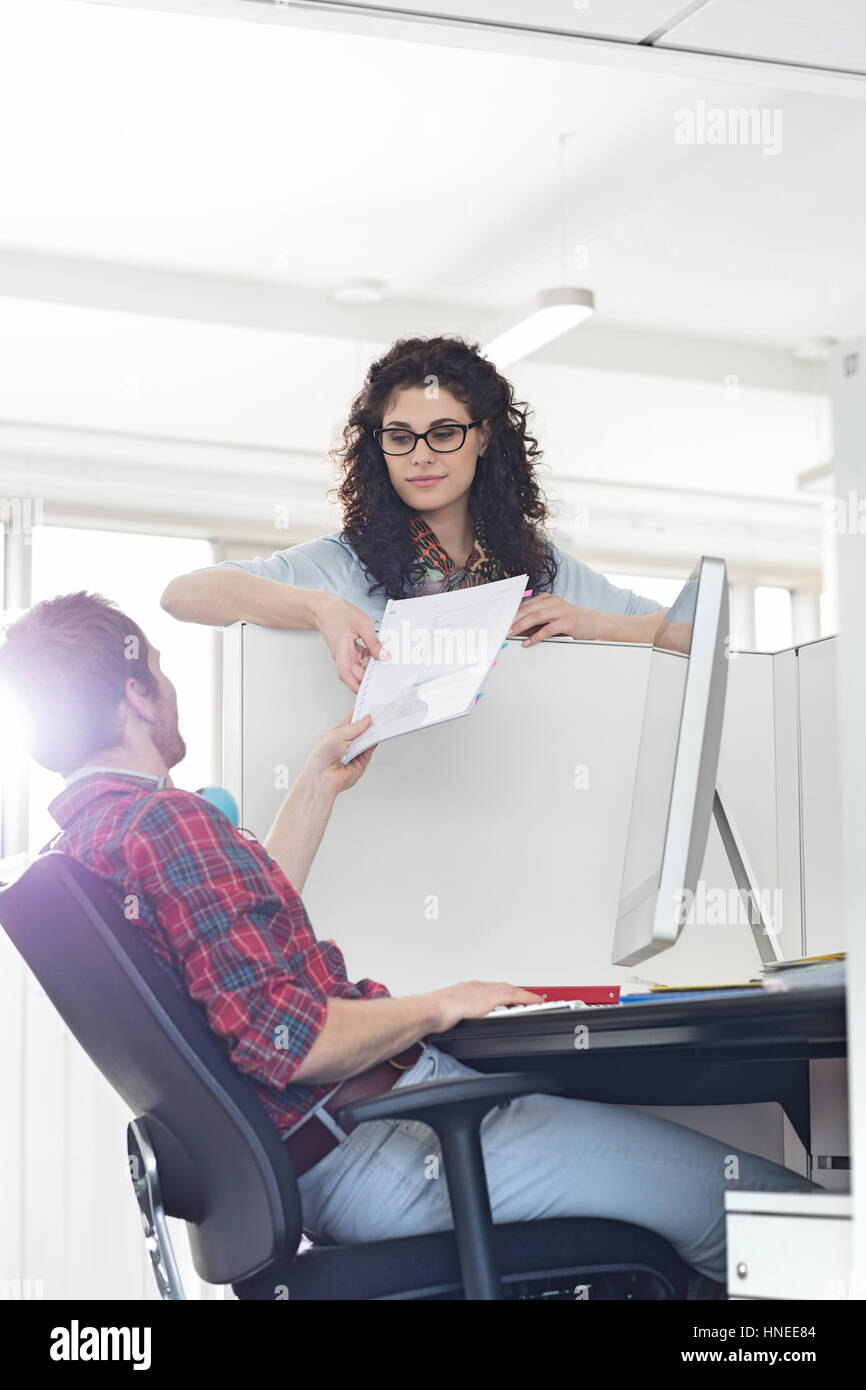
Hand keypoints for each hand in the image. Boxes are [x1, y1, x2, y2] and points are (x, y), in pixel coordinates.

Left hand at [303, 712, 375, 795]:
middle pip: (361, 730)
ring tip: (376, 726)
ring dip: (371, 734)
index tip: (368, 708)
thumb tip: (366, 719)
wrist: (323, 777)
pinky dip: (373, 744)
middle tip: (375, 716)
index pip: (351, 721)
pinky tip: (375, 738)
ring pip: (367, 740)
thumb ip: (354, 727)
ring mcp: (354, 753)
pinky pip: (370, 751)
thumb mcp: (337, 734)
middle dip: (368, 724)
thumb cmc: (321, 757)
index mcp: (337, 734)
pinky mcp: (361, 762)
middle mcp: (346, 744)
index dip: (359, 714)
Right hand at [313, 593, 388, 692]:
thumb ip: (374, 642)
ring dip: (368, 664)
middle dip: (368, 674)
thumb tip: (384, 656)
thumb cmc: (337, 613)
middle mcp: (341, 655)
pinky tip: (373, 650)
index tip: (365, 691)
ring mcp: (343, 654)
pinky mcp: (346, 651)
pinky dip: (366, 657)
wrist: (324, 608)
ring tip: (379, 654)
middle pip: (354, 673)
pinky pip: (357, 659)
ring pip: (357, 667)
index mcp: (342, 650)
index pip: (346, 673)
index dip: (354, 685)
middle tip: (382, 670)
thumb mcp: (362, 623)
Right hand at [427, 981, 543, 1032]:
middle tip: (527, 997)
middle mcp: (476, 987)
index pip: (490, 988)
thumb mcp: (445, 1012)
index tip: (509, 997)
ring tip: (534, 999)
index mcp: (466, 989)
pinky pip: (514, 996)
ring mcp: (483, 991)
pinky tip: (535, 1001)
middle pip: (502, 987)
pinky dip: (526, 997)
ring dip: (524, 993)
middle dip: (516, 992)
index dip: (502, 992)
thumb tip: (451, 1024)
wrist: (429, 1010)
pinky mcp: (489, 998)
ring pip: (510, 989)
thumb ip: (453, 1014)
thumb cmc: (432, 1013)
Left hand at [508, 597, 666, 645]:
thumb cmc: (572, 622)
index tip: (499, 621)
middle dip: (512, 620)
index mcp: (547, 599)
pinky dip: (536, 636)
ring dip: (520, 626)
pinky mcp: (568, 622)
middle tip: (500, 629)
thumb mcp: (552, 618)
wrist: (597, 624)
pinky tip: (527, 643)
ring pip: (535, 617)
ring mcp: (561, 611)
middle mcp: (553, 602)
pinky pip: (548, 629)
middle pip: (527, 610)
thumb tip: (515, 629)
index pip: (524, 605)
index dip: (510, 613)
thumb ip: (536, 621)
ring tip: (510, 634)